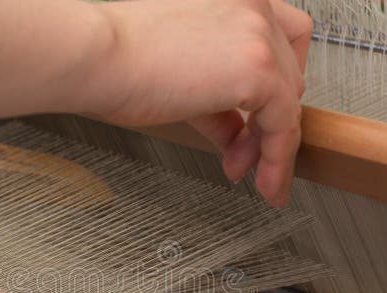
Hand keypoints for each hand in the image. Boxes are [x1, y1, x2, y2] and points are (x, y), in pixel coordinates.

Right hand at [92, 0, 311, 205]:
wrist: (96, 58)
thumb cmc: (117, 57)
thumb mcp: (183, 80)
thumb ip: (219, 105)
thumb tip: (238, 137)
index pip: (279, 39)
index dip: (271, 86)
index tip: (256, 122)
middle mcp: (253, 3)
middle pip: (289, 72)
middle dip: (268, 121)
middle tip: (242, 156)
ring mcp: (258, 32)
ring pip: (290, 101)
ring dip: (273, 146)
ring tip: (255, 177)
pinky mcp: (258, 68)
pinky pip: (285, 124)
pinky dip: (278, 158)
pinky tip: (264, 180)